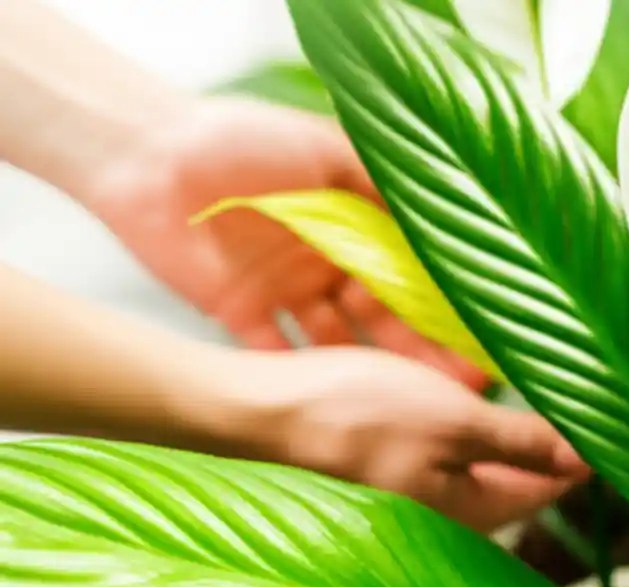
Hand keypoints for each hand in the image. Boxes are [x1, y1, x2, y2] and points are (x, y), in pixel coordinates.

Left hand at [84, 96, 488, 390]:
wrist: (146, 151)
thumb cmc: (240, 136)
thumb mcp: (322, 147)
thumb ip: (378, 180)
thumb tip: (442, 206)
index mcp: (350, 224)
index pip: (407, 273)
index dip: (441, 304)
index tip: (478, 333)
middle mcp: (325, 262)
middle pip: (382, 316)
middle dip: (419, 351)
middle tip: (459, 387)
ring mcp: (284, 290)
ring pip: (339, 341)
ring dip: (369, 370)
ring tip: (406, 404)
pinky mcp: (240, 312)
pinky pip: (276, 353)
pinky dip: (301, 376)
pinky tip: (333, 401)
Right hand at [207, 346, 589, 531]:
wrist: (255, 412)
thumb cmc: (355, 414)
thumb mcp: (453, 420)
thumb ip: (520, 442)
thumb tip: (585, 460)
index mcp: (464, 511)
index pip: (541, 489)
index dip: (575, 456)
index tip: (602, 423)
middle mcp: (438, 515)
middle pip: (506, 482)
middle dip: (536, 445)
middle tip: (563, 400)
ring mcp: (405, 495)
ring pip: (469, 465)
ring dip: (495, 433)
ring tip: (514, 394)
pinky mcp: (377, 471)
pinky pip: (434, 454)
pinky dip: (453, 427)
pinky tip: (453, 399)